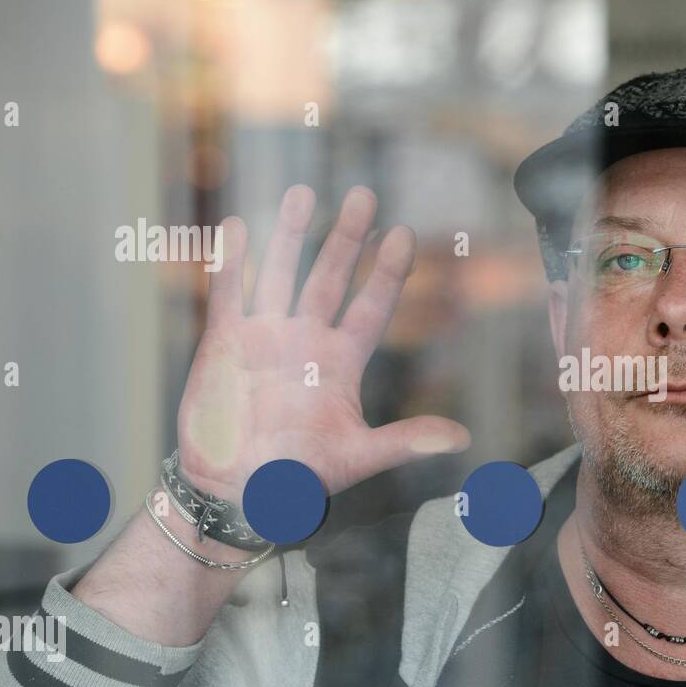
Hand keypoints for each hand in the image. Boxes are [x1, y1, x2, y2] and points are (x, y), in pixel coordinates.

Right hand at [176, 185, 469, 500]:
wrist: (236, 493)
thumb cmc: (298, 477)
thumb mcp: (357, 456)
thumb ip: (405, 440)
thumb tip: (462, 438)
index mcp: (341, 362)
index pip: (371, 306)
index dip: (387, 272)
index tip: (404, 234)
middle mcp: (306, 340)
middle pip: (330, 278)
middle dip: (346, 238)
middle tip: (364, 194)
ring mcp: (264, 338)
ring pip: (280, 275)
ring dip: (289, 236)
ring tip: (304, 193)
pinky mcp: (223, 344)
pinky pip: (228, 295)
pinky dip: (232, 263)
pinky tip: (239, 225)